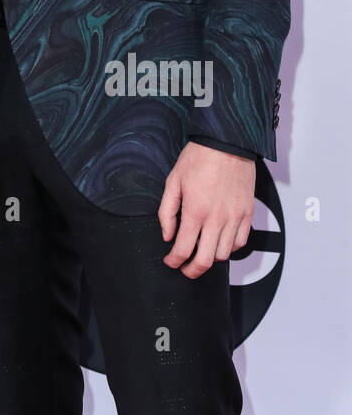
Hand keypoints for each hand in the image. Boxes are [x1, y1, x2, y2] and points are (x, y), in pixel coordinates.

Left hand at [158, 141, 254, 278]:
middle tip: (184, 268)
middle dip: (192, 271)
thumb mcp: (173, 182)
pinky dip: (229, 248)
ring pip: (225, 255)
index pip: (183, 250)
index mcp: (195, 210)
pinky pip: (241, 242)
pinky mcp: (248, 214)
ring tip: (201, 252)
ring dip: (211, 258)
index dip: (174, 261)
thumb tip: (167, 236)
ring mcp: (235, 217)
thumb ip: (167, 212)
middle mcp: (217, 218)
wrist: (226, 143)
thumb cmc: (198, 159)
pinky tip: (219, 241)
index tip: (170, 261)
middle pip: (206, 261)